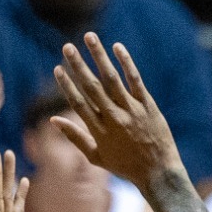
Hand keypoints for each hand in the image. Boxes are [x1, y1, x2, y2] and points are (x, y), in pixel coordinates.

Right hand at [51, 33, 182, 187]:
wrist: (159, 173)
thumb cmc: (125, 166)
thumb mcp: (96, 157)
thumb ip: (75, 137)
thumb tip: (53, 120)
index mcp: (98, 131)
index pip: (78, 103)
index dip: (66, 84)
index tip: (57, 68)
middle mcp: (113, 119)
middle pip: (92, 87)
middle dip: (78, 65)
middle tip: (67, 47)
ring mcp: (131, 111)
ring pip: (111, 79)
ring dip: (99, 56)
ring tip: (89, 37)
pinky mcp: (148, 106)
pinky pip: (135, 80)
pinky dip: (126, 63)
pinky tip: (117, 47)